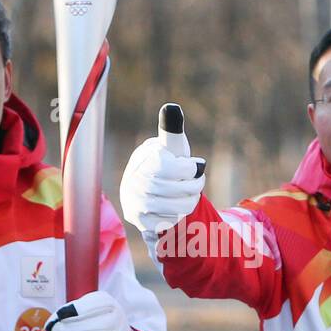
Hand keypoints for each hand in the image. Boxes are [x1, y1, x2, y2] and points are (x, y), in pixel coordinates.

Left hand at [45, 290, 138, 330]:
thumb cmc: (97, 325)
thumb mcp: (89, 310)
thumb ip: (71, 311)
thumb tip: (52, 323)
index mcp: (110, 306)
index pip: (94, 304)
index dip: (74, 310)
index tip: (61, 316)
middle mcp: (118, 323)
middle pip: (91, 326)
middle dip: (67, 330)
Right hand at [119, 104, 205, 235]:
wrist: (144, 187)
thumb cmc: (165, 162)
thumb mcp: (170, 146)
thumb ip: (171, 129)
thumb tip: (171, 107)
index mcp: (147, 159)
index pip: (183, 170)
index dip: (192, 171)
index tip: (193, 167)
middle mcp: (136, 181)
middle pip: (183, 191)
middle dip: (194, 188)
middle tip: (195, 183)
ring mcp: (136, 202)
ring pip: (179, 210)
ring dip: (189, 203)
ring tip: (188, 195)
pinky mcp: (139, 221)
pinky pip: (170, 223)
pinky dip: (176, 216)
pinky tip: (172, 207)